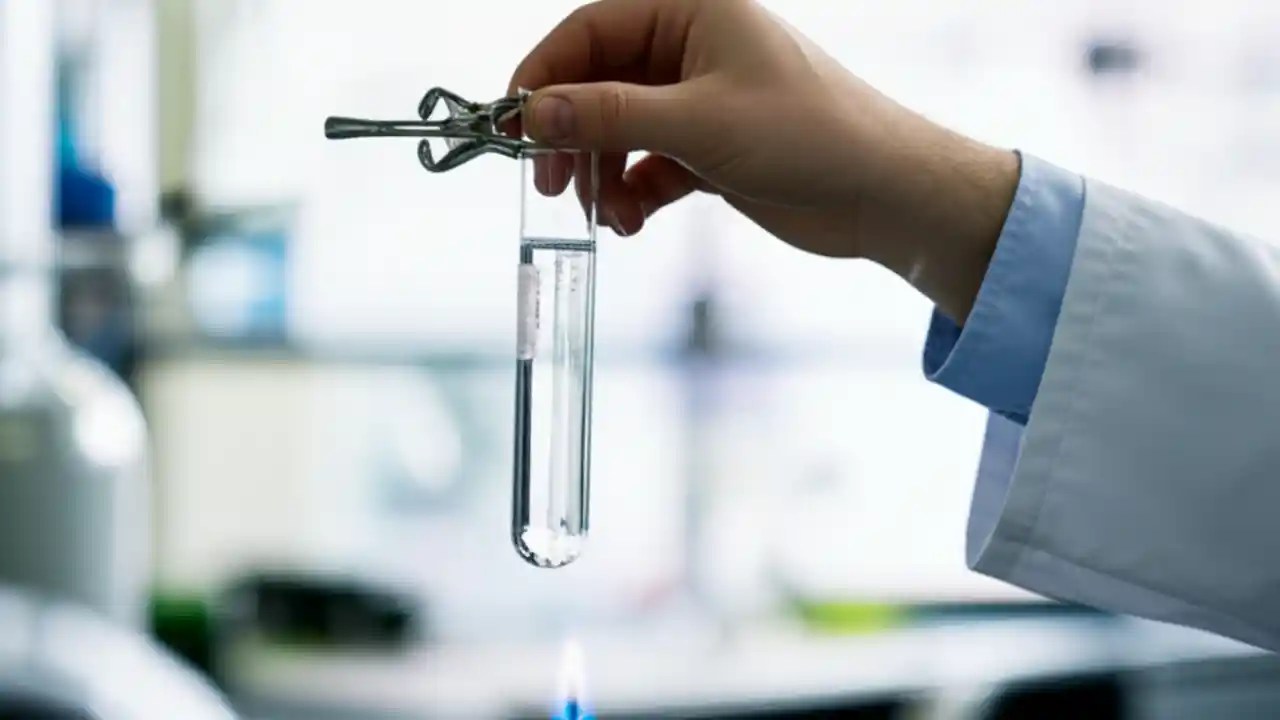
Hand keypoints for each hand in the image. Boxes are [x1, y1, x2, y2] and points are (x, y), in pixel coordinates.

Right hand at [509, 0, 1018, 321]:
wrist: (883, 195)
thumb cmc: (809, 135)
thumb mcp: (698, 123)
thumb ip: (609, 116)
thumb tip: (531, 116)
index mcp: (690, 9)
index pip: (589, 31)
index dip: (543, 78)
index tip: (513, 129)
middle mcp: (690, 48)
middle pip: (597, 85)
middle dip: (572, 138)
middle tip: (550, 185)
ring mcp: (699, 100)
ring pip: (618, 132)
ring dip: (602, 177)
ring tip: (608, 217)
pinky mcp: (709, 148)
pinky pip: (646, 166)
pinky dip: (633, 195)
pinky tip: (634, 223)